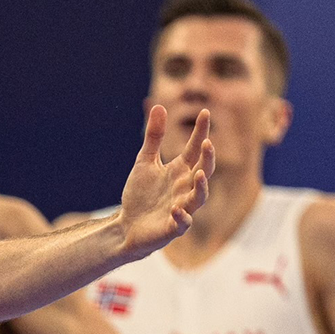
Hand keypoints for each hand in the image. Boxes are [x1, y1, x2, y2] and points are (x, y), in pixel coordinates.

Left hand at [114, 106, 212, 258]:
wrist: (126, 225)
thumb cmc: (140, 195)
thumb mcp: (145, 161)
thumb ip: (154, 137)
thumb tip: (159, 105)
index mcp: (180, 171)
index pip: (195, 149)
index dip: (201, 132)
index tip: (204, 112)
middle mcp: (185, 188)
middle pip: (203, 171)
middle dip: (208, 159)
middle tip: (207, 143)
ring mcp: (182, 208)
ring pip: (199, 197)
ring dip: (201, 187)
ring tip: (200, 174)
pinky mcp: (172, 227)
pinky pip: (182, 223)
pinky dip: (182, 217)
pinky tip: (176, 209)